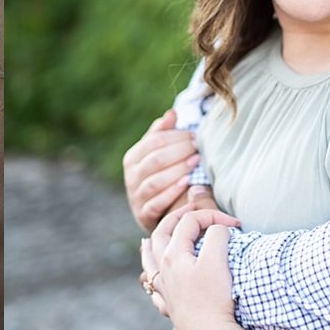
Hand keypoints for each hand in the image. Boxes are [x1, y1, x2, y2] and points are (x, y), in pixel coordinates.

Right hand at [123, 110, 200, 232]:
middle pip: (155, 159)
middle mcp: (131, 177)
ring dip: (178, 170)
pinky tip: (188, 183)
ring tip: (196, 162)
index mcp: (132, 158)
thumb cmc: (160, 179)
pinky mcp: (143, 215)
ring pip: (155, 181)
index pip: (154, 141)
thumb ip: (162, 135)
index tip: (195, 136)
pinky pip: (156, 203)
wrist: (156, 217)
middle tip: (199, 148)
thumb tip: (172, 113)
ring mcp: (136, 197)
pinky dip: (172, 193)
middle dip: (179, 151)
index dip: (176, 137)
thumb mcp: (158, 156)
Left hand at [143, 212, 238, 329]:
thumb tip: (217, 229)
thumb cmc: (213, 298)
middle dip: (174, 219)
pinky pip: (154, 292)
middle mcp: (163, 270)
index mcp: (173, 254)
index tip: (236, 225)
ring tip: (145, 242)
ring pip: (149, 265)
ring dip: (149, 250)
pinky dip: (151, 282)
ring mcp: (165, 290)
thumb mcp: (217, 260)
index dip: (213, 216)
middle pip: (161, 236)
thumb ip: (216, 236)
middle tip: (188, 211)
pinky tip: (151, 282)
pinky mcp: (172, 309)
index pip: (189, 222)